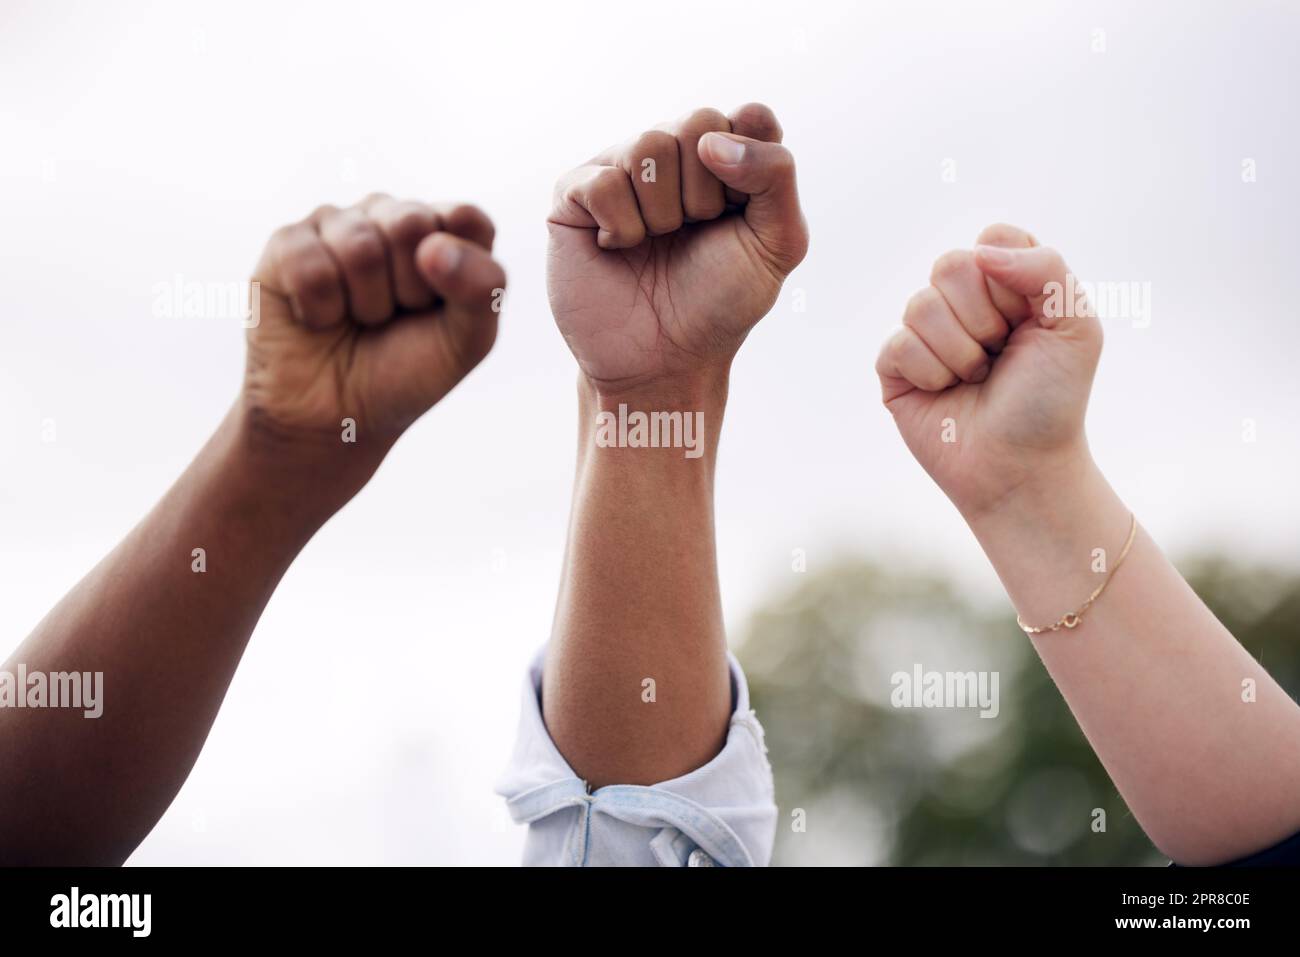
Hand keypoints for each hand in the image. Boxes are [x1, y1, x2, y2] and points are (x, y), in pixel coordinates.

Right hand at [245, 195, 505, 448]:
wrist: (336, 416)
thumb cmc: (406, 372)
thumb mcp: (466, 341)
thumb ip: (483, 288)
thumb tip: (434, 245)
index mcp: (445, 233)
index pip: (466, 218)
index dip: (456, 270)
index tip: (440, 307)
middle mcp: (393, 217)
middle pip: (411, 221)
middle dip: (408, 288)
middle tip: (394, 316)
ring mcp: (339, 224)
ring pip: (359, 245)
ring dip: (365, 303)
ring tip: (359, 319)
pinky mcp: (288, 242)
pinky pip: (310, 263)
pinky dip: (320, 309)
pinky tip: (320, 318)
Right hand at [547, 104, 808, 393]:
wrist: (665, 361)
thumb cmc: (719, 303)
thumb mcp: (777, 243)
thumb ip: (775, 175)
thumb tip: (711, 140)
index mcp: (726, 161)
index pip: (749, 117)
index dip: (749, 161)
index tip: (740, 209)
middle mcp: (673, 157)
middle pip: (699, 122)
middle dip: (706, 192)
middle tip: (694, 234)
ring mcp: (621, 170)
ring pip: (649, 145)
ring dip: (663, 213)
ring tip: (655, 244)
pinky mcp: (574, 195)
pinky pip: (604, 180)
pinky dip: (621, 225)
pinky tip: (616, 248)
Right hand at [876, 224, 1103, 519]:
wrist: (1020, 466)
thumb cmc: (1051, 399)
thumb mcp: (1075, 326)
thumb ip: (1045, 269)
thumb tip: (979, 253)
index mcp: (1007, 281)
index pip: (994, 239)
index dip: (1011, 280)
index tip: (1028, 322)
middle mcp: (963, 300)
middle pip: (949, 265)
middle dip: (984, 319)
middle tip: (999, 355)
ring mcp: (925, 332)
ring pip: (921, 305)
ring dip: (960, 354)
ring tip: (975, 378)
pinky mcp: (895, 366)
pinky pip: (899, 344)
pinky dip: (932, 375)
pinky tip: (946, 393)